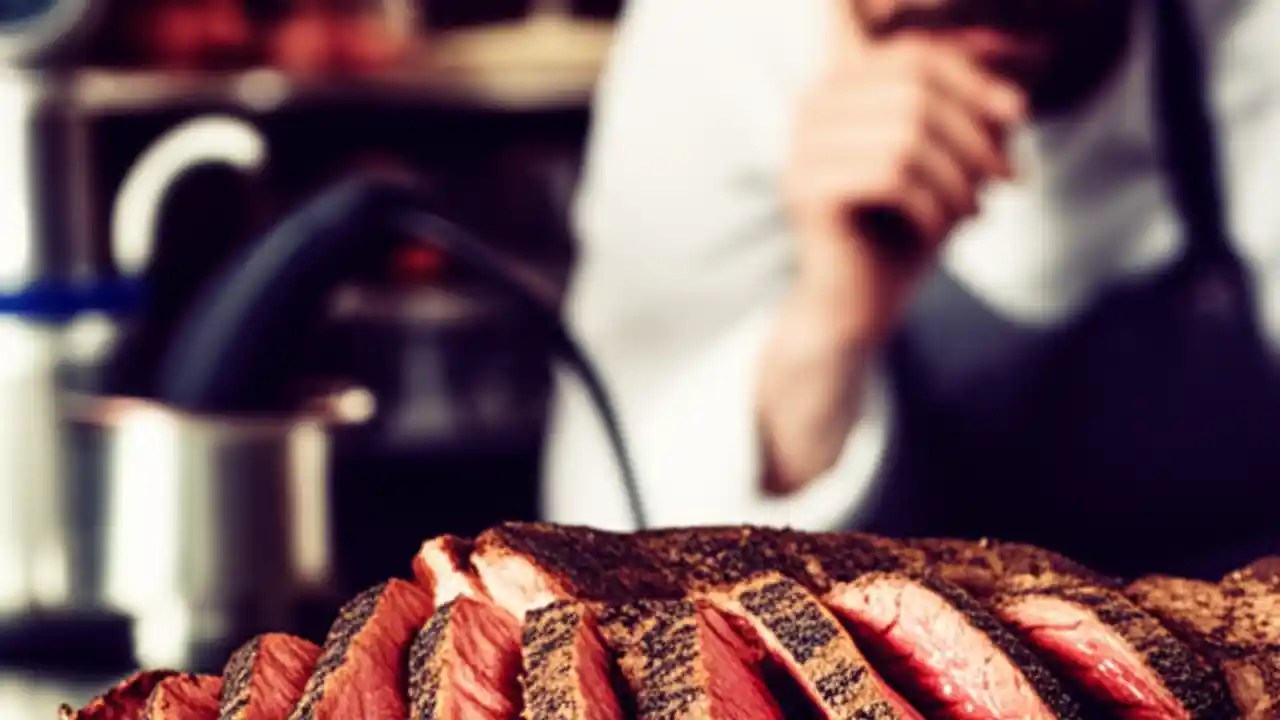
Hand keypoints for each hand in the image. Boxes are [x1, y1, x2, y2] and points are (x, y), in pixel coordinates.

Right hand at [782, 1, 1025, 343]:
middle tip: (1006, 181)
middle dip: (974, 138)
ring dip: (957, 179)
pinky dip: (930, 205)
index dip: (974, 82)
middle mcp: (811, 108)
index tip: (1019, 119)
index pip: (916, 58)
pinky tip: (940, 230)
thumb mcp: (948, 166)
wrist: (855, 303)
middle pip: (915, 95)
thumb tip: (1012, 106)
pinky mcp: (806, 191)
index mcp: (841, 86)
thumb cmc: (902, 229)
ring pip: (906, 138)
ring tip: (973, 212)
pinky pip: (889, 177)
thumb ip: (974, 124)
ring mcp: (802, 149)